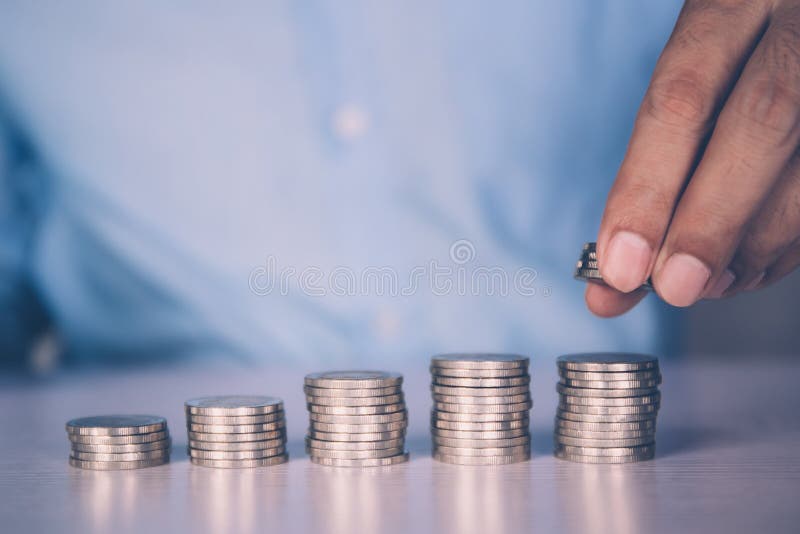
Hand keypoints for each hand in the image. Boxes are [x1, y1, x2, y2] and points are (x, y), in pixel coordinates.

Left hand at [587, 0, 799, 316]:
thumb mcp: (694, 80)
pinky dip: (790, 241)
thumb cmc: (743, 56)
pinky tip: (755, 265)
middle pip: (758, 122)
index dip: (647, 188)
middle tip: (674, 288)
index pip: (680, 98)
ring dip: (757, 242)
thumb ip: (655, 167)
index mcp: (729, 4)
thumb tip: (613, 278)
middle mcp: (795, 22)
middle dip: (708, 222)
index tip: (620, 266)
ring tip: (711, 284)